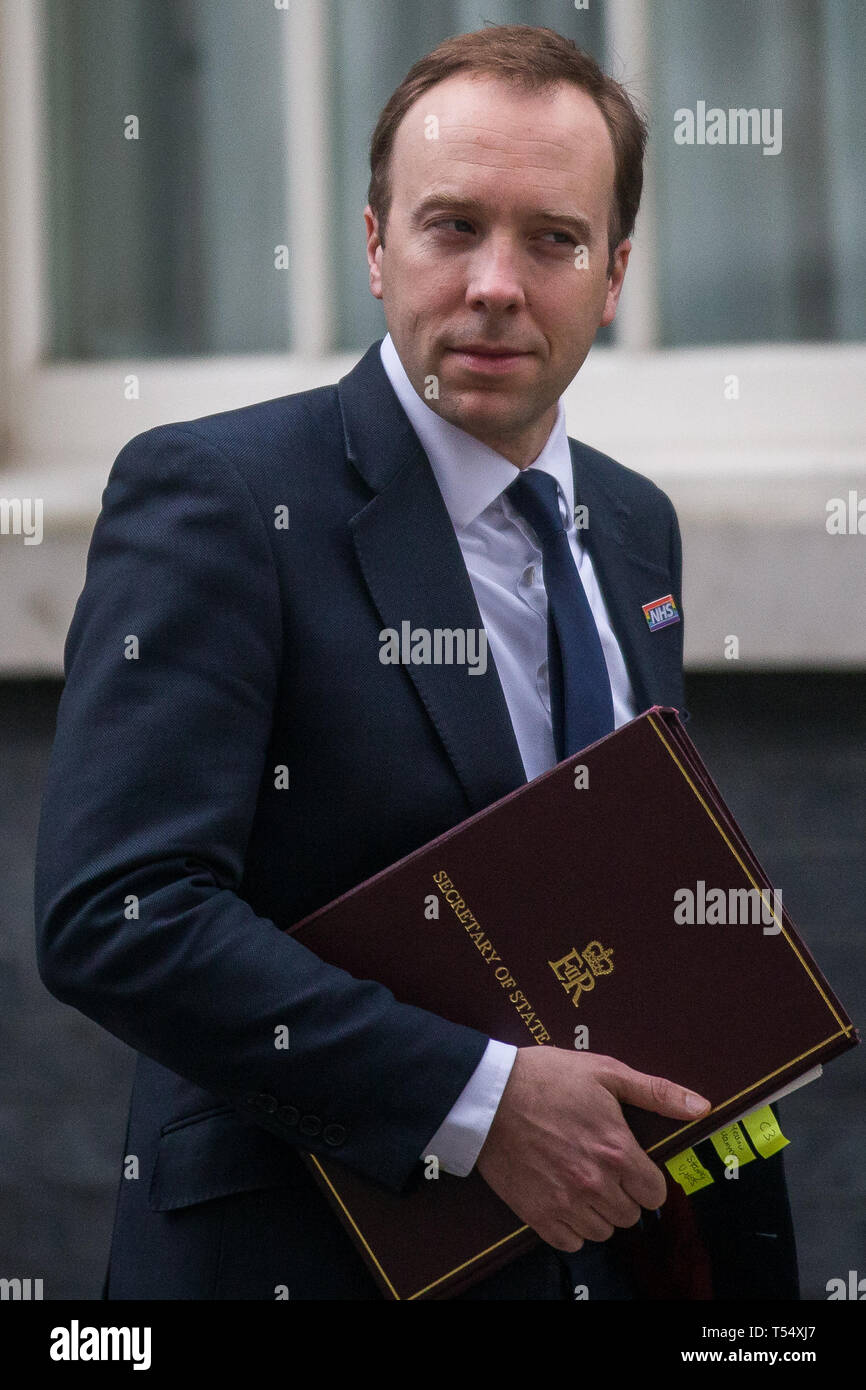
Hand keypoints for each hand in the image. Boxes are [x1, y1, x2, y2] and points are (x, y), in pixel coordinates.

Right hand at [475, 1047, 709, 1251]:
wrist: (489, 1094)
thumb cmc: (546, 1077)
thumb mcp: (605, 1072)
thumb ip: (656, 1092)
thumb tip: (700, 1106)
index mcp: (617, 1150)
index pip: (656, 1194)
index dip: (645, 1179)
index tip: (629, 1165)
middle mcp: (596, 1183)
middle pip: (631, 1215)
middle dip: (622, 1194)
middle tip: (601, 1168)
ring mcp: (566, 1202)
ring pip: (603, 1230)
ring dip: (598, 1212)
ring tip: (581, 1182)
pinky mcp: (538, 1214)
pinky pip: (572, 1242)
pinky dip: (571, 1227)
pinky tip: (562, 1198)